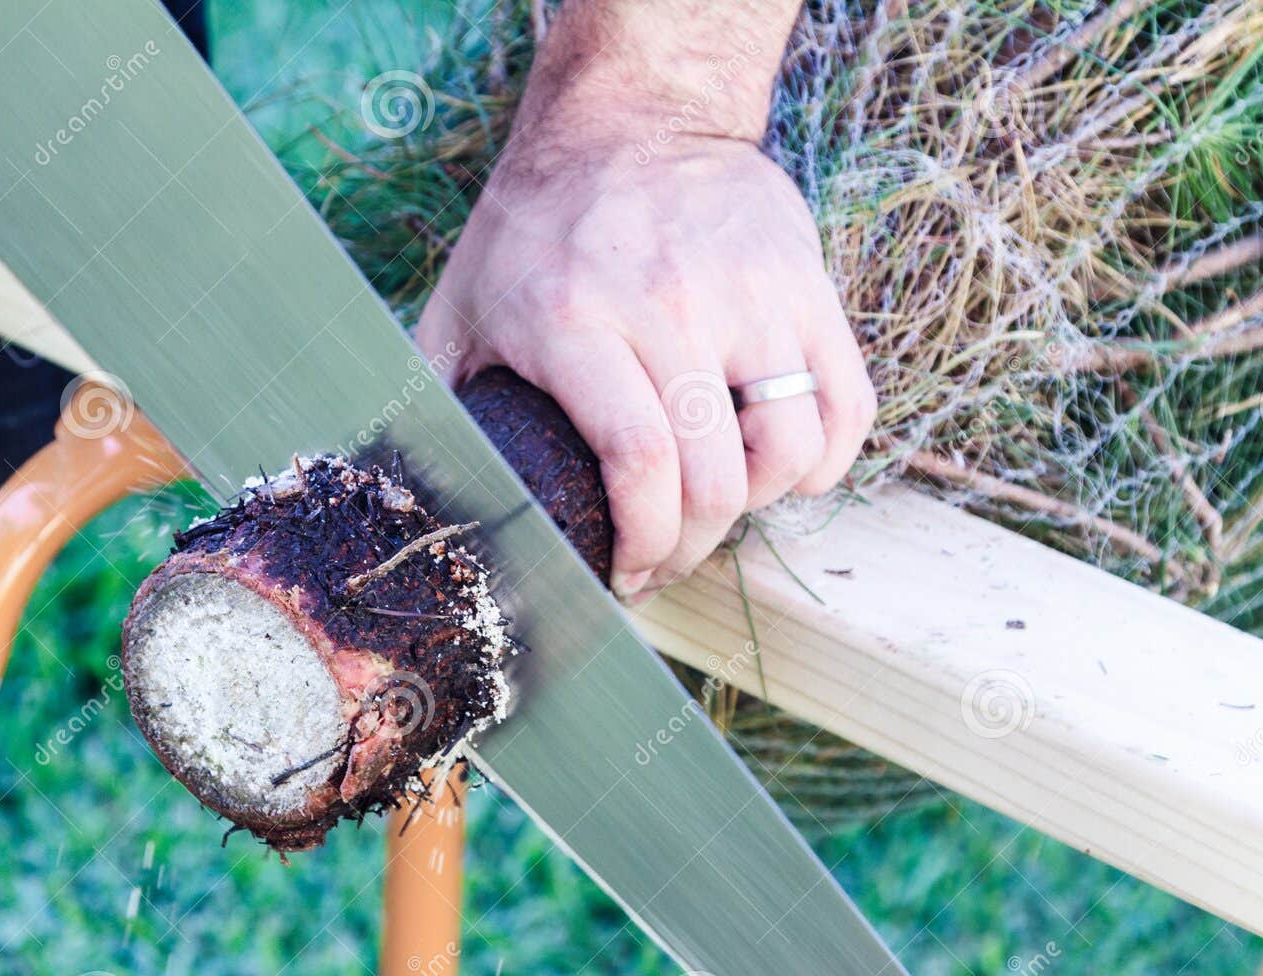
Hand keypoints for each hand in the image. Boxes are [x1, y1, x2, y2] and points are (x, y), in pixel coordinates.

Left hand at [418, 125, 876, 598]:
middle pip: (716, 477)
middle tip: (665, 559)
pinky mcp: (807, 285)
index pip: (638, 466)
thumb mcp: (462, 302)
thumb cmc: (535, 226)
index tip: (625, 573)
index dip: (641, 545)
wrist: (633, 115)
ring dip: (758, 506)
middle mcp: (673, 305)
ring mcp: (752, 294)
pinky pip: (847, 406)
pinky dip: (823, 461)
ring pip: (791, 449)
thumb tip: (416, 494)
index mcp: (576, 319)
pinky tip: (779, 467)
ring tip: (719, 506)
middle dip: (690, 548)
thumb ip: (439, 397)